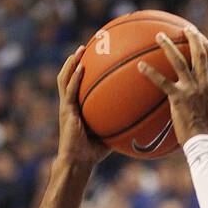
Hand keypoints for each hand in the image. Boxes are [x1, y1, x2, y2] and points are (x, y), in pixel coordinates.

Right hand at [57, 46, 113, 165]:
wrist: (78, 162)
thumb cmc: (94, 152)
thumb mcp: (110, 133)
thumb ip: (121, 122)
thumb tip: (143, 116)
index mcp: (78, 106)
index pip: (79, 82)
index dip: (83, 68)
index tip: (94, 54)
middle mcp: (70, 103)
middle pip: (70, 75)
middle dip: (76, 59)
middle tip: (88, 45)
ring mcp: (66, 106)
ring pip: (64, 78)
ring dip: (71, 63)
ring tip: (80, 50)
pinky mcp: (66, 112)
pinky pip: (69, 91)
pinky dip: (74, 78)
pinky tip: (81, 68)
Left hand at [138, 26, 207, 145]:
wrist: (205, 143)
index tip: (206, 40)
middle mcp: (205, 84)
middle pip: (200, 53)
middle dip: (193, 37)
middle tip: (186, 28)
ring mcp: (192, 89)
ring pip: (179, 60)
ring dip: (168, 45)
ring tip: (159, 35)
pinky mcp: (178, 98)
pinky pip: (161, 81)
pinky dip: (150, 72)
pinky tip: (140, 66)